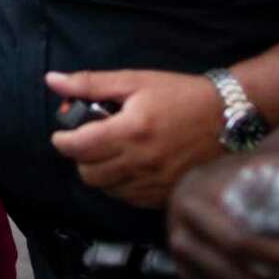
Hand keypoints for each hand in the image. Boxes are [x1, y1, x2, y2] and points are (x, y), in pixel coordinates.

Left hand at [46, 69, 228, 207]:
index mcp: (130, 131)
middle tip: (89, 140)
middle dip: (81, 156)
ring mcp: (154, 183)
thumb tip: (52, 80)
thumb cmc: (179, 94)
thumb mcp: (134, 80)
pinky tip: (130, 165)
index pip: (78, 148)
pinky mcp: (165, 195)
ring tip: (111, 151)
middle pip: (88, 173)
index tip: (63, 133)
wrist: (226, 116)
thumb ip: (90, 83)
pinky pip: (128, 198)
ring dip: (100, 171)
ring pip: (106, 189)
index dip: (62, 140)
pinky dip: (121, 184)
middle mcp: (141, 162)